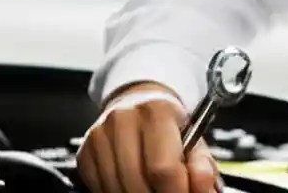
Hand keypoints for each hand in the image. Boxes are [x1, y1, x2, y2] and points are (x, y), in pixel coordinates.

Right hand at [77, 82, 220, 192]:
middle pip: (137, 182)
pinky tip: (132, 187)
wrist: (138, 103)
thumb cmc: (169, 128)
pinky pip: (99, 187)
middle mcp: (123, 119)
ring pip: (116, 189)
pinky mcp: (85, 150)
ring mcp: (99, 134)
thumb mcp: (194, 141)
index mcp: (156, 112)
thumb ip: (202, 168)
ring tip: (153, 190)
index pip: (163, 168)